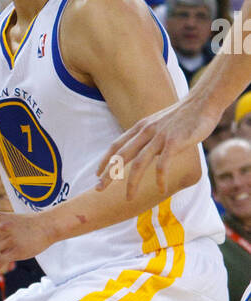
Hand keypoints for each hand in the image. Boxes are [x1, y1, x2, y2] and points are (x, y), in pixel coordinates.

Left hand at [94, 97, 210, 201]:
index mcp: (140, 127)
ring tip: (128, 199)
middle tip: (98, 189)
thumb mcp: (159, 122)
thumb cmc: (184, 114)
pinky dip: (159, 179)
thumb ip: (149, 134)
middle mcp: (146, 131)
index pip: (117, 145)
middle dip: (108, 174)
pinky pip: (163, 165)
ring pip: (138, 164)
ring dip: (131, 183)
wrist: (203, 101)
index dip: (105, 159)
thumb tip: (142, 149)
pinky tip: (161, 189)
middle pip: (121, 156)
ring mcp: (160, 137)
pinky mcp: (174, 142)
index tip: (97, 173)